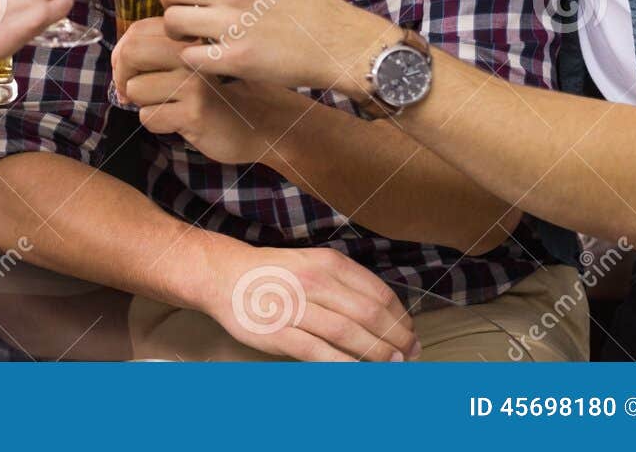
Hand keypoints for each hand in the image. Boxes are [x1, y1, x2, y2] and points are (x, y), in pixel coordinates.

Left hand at [113, 18, 288, 163]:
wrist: (265, 122)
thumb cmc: (223, 93)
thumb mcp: (197, 61)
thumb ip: (165, 51)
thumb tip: (120, 55)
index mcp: (191, 37)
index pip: (137, 31)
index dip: (121, 53)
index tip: (125, 72)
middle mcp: (192, 54)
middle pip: (132, 52)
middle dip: (121, 75)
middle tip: (127, 92)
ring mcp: (194, 83)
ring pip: (136, 89)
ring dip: (143, 103)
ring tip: (166, 106)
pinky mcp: (195, 113)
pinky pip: (150, 117)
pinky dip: (157, 123)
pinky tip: (177, 123)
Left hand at [159, 0, 386, 92]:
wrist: (338, 42)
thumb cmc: (311, 2)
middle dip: (168, 0)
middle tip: (181, 8)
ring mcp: (233, 25)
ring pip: (173, 22)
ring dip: (176, 30)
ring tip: (191, 33)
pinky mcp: (236, 59)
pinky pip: (189, 55)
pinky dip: (191, 56)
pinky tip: (204, 53)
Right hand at [202, 243, 417, 361]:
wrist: (225, 276)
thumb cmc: (275, 273)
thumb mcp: (313, 263)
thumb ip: (345, 284)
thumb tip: (384, 313)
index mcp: (328, 263)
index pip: (377, 291)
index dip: (400, 316)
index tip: (410, 333)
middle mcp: (314, 281)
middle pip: (368, 314)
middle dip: (396, 338)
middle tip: (409, 354)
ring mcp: (295, 307)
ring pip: (347, 333)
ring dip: (376, 353)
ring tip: (393, 365)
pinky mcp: (278, 332)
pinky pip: (318, 352)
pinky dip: (343, 365)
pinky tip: (360, 373)